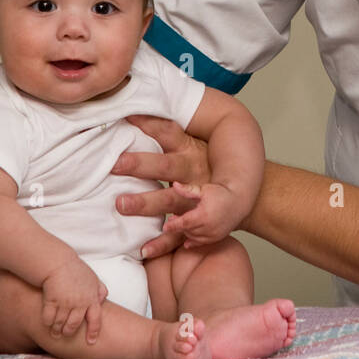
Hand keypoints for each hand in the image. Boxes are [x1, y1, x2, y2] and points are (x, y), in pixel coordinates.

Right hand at [42, 259, 107, 342]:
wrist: (58, 262)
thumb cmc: (75, 270)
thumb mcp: (92, 277)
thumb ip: (100, 289)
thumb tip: (104, 298)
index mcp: (91, 298)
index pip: (96, 319)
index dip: (93, 332)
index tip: (91, 341)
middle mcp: (79, 302)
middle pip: (74, 325)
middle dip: (69, 331)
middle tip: (66, 334)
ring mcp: (65, 302)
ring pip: (60, 324)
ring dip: (57, 330)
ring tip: (55, 333)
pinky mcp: (51, 300)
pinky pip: (48, 318)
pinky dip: (47, 323)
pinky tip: (47, 324)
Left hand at [111, 115, 211, 258]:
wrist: (243, 194)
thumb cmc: (209, 164)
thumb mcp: (194, 142)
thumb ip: (167, 131)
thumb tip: (133, 109)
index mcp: (190, 149)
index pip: (168, 131)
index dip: (149, 123)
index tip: (126, 116)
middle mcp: (191, 171)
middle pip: (165, 166)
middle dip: (140, 164)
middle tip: (115, 164)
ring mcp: (194, 198)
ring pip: (169, 200)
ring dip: (145, 203)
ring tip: (121, 204)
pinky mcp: (195, 221)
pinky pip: (178, 234)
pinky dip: (161, 243)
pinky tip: (143, 249)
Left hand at [162, 181, 246, 247]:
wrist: (238, 201)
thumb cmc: (221, 193)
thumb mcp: (204, 189)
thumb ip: (188, 190)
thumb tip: (175, 185)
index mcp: (204, 214)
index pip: (184, 223)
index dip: (173, 225)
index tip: (165, 226)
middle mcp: (209, 227)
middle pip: (187, 231)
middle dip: (178, 227)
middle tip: (172, 219)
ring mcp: (213, 234)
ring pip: (193, 237)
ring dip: (186, 232)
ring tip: (183, 222)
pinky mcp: (216, 238)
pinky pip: (201, 243)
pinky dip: (193, 241)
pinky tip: (188, 238)